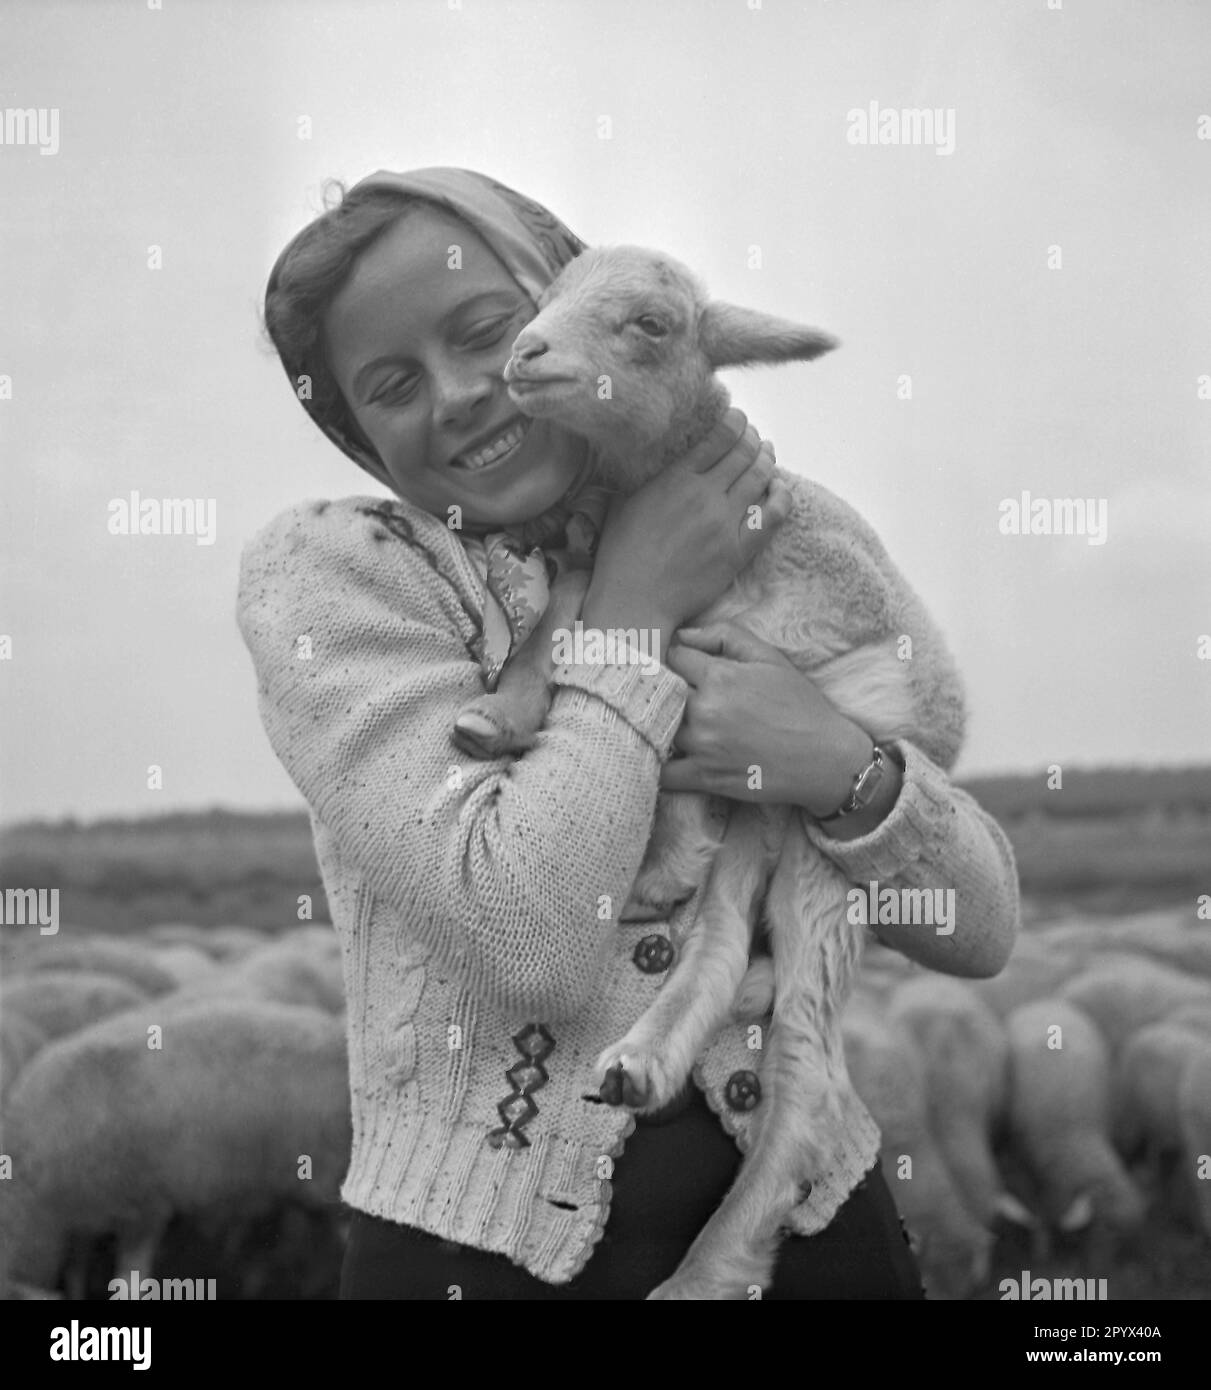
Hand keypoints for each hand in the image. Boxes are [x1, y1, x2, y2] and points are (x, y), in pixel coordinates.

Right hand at [581, 408, 789, 643]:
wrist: (636, 601)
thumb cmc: (622, 555)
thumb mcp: (625, 503)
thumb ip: (648, 477)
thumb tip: (656, 456)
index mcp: (676, 479)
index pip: (720, 436)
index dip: (736, 422)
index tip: (739, 419)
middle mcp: (705, 495)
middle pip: (744, 452)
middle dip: (753, 438)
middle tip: (753, 437)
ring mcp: (725, 523)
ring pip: (760, 477)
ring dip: (767, 460)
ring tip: (767, 454)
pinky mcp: (739, 550)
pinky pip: (773, 516)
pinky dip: (781, 496)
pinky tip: (778, 489)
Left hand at [660, 621, 893, 825]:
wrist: (825, 758)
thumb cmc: (799, 705)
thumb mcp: (769, 657)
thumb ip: (724, 636)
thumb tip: (682, 635)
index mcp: (719, 678)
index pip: (672, 657)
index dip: (678, 659)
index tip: (687, 668)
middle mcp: (705, 711)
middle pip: (659, 692)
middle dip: (665, 689)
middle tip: (679, 694)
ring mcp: (702, 747)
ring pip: (657, 728)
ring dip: (661, 723)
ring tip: (675, 721)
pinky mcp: (704, 777)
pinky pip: (663, 773)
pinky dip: (657, 764)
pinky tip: (664, 755)